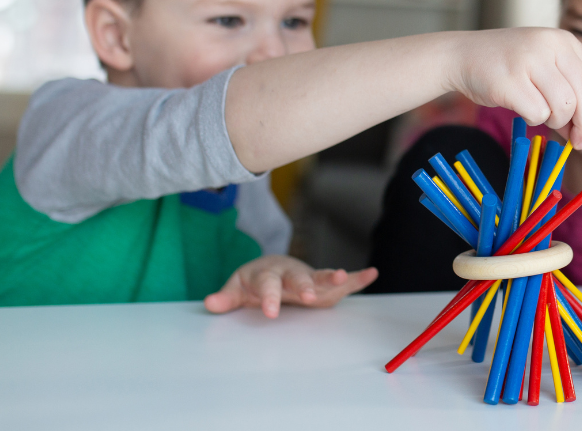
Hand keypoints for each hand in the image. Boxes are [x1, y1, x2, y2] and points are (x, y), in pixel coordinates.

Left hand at [204, 255, 378, 317]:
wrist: (271, 268)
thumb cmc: (254, 282)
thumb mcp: (237, 289)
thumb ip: (226, 298)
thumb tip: (209, 303)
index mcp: (268, 274)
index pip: (268, 285)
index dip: (269, 298)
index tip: (270, 313)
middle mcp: (291, 273)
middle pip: (298, 278)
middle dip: (304, 286)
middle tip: (309, 296)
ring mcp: (309, 277)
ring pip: (321, 276)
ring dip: (332, 277)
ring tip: (343, 275)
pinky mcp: (324, 284)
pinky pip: (343, 281)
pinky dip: (358, 277)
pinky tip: (372, 274)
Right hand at [449, 28, 581, 148]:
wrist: (462, 56)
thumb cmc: (509, 67)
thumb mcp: (546, 67)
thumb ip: (571, 91)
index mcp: (564, 40)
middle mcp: (550, 45)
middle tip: (578, 141)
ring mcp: (529, 61)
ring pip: (563, 107)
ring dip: (556, 121)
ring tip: (541, 114)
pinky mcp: (510, 81)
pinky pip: (537, 114)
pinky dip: (532, 119)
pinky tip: (522, 109)